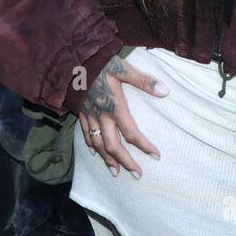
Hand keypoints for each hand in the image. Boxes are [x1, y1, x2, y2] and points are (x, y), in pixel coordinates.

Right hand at [78, 54, 169, 177]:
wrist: (70, 60)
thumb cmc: (99, 63)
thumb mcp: (123, 68)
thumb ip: (143, 81)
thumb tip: (165, 91)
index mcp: (114, 106)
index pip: (131, 133)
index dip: (144, 145)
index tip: (156, 155)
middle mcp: (101, 115)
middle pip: (113, 145)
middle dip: (125, 161)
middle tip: (137, 175)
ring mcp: (89, 115)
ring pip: (98, 144)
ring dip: (107, 159)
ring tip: (116, 172)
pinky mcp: (80, 112)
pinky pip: (86, 134)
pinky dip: (91, 145)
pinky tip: (95, 153)